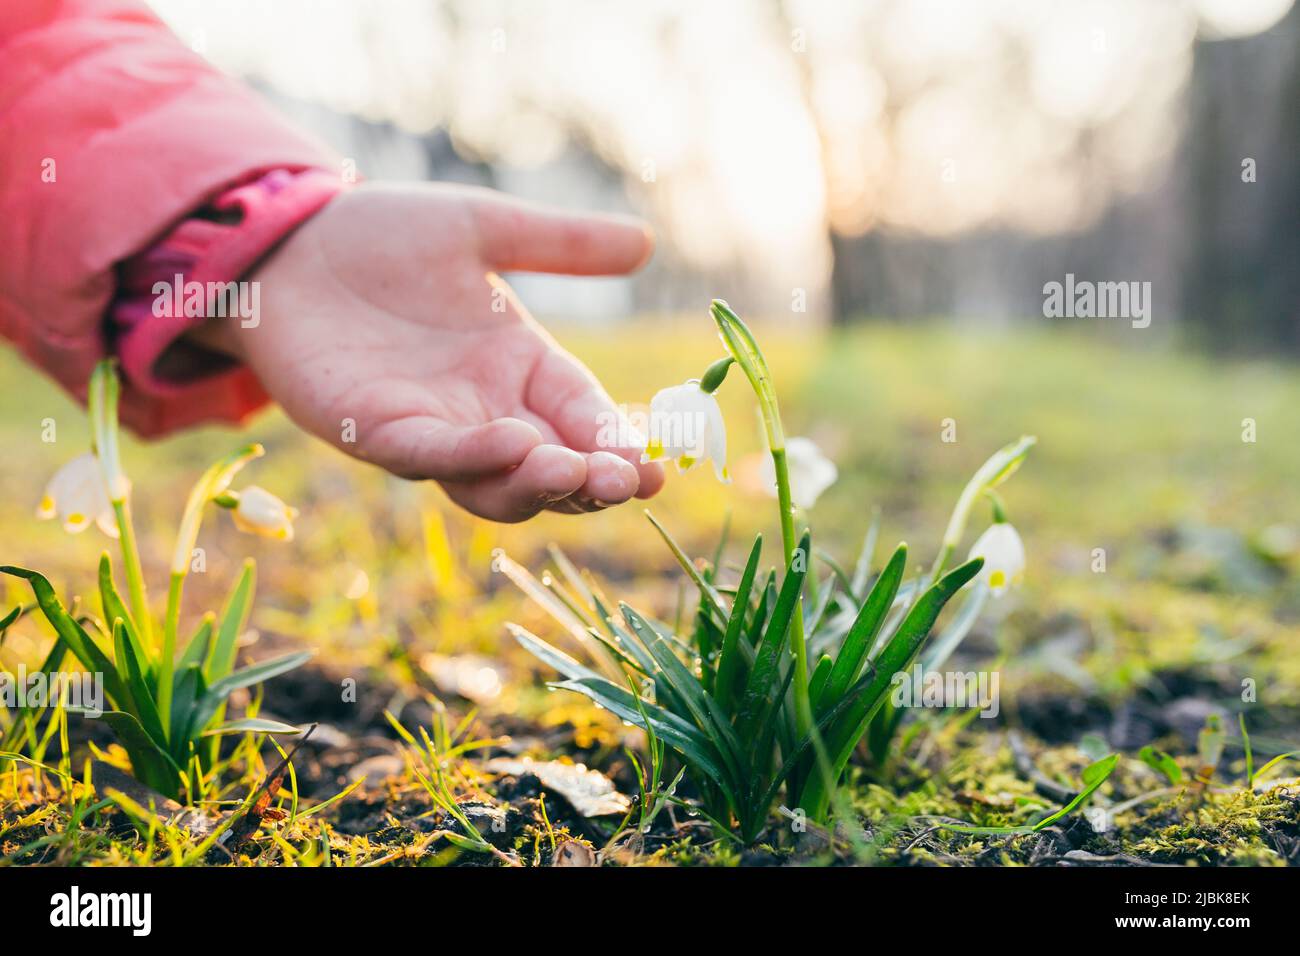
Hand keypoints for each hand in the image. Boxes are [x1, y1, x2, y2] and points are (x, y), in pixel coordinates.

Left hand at [195, 182, 663, 520]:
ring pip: (497, 484)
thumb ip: (560, 243)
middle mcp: (486, 410)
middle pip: (552, 469)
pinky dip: (475, 457)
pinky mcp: (376, 430)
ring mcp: (432, 429)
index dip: (621, 446)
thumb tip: (645, 241)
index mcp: (522, 368)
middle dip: (592, 481)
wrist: (290, 237)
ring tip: (578, 470)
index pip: (586, 419)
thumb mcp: (485, 228)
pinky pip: (433, 456)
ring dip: (541, 485)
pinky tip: (515, 442)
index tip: (659, 469)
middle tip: (628, 480)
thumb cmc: (385, 234)